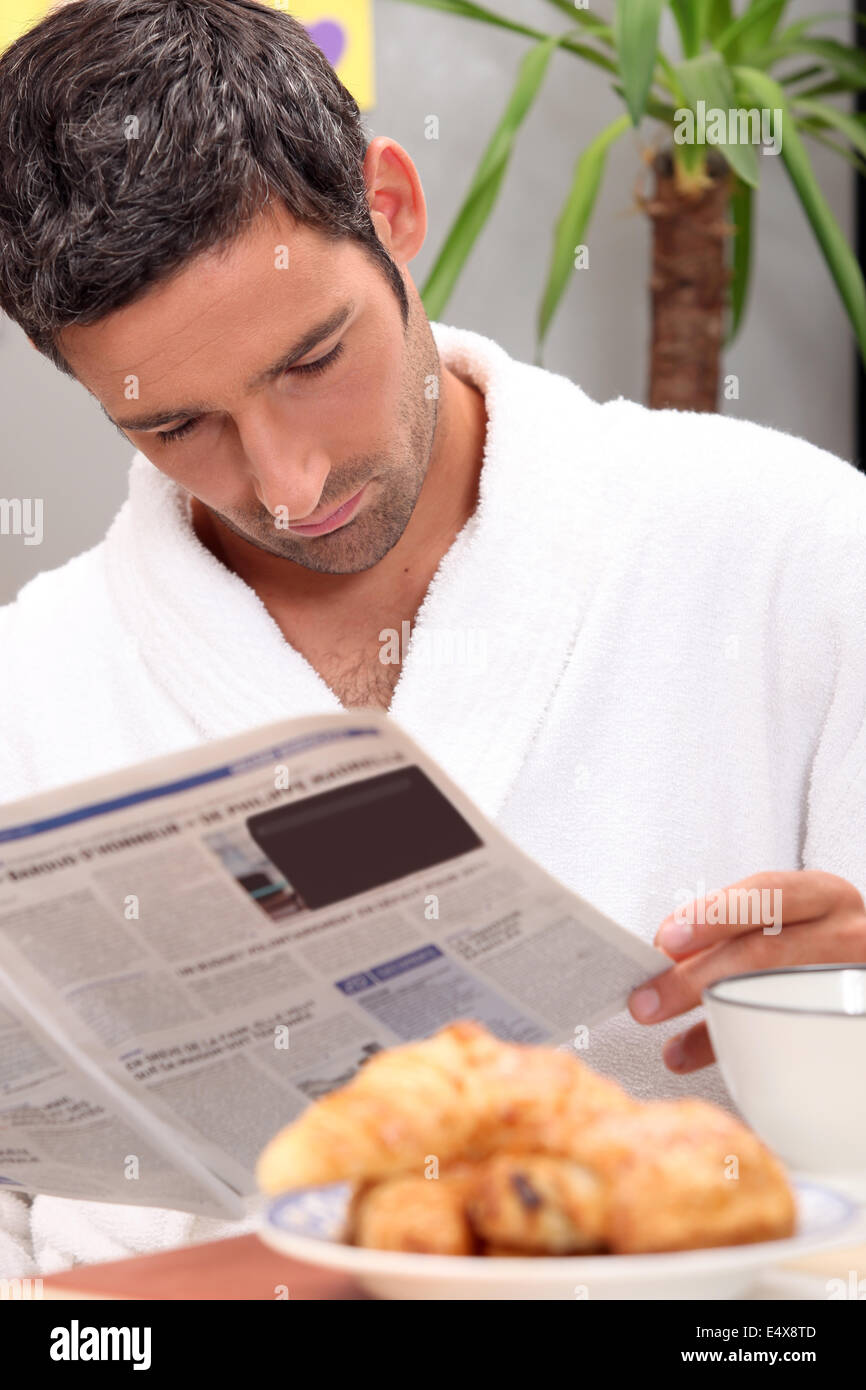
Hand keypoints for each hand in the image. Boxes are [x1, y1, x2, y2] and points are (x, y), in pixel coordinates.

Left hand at [627, 870, 865, 1072]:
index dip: (713, 915)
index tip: (668, 941)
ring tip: (670, 1040)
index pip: (764, 895)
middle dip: (696, 978)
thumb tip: (667, 955)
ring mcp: (851, 980)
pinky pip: (788, 1041)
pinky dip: (737, 1049)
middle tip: (649, 998)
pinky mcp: (851, 1022)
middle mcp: (844, 932)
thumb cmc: (818, 941)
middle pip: (764, 953)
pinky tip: (700, 1057)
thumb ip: (733, 926)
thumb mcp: (788, 916)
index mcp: (822, 896)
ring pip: (775, 1000)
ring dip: (711, 1020)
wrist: (861, 968)